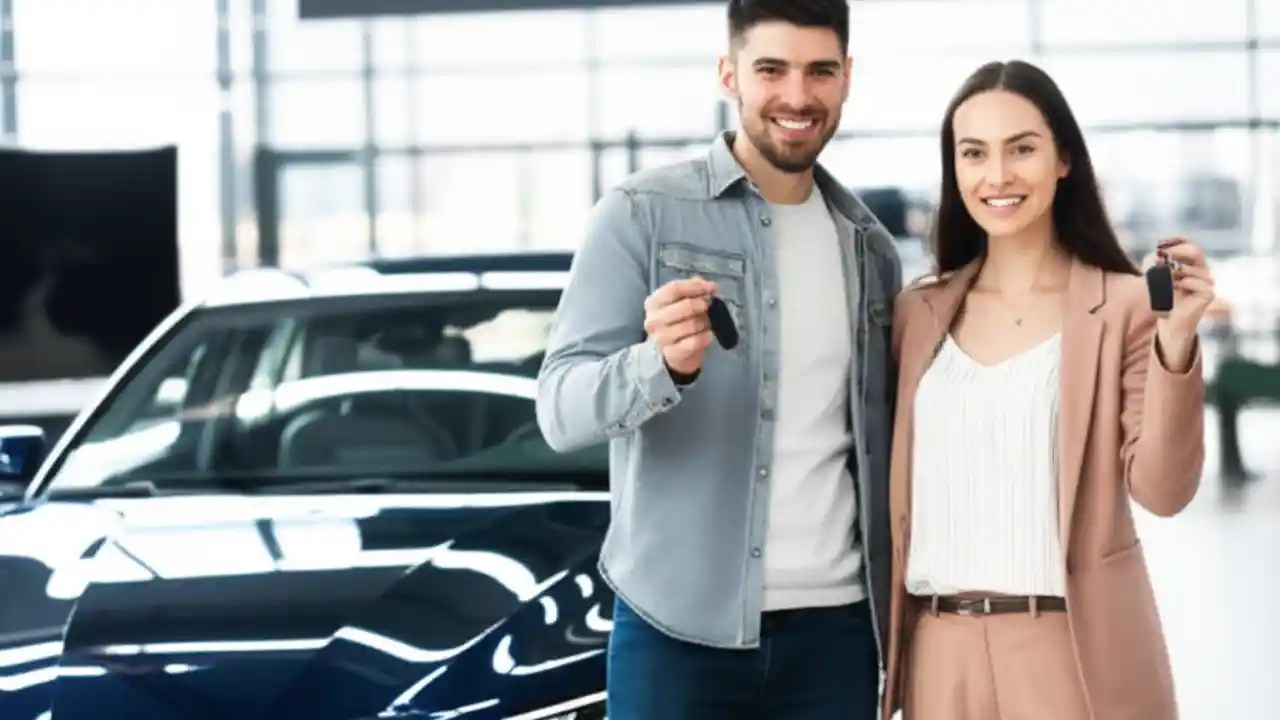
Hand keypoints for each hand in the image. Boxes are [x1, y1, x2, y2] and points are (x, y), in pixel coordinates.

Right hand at [643, 277, 717, 376]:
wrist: (674, 352)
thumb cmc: (679, 321)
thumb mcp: (681, 300)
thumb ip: (694, 288)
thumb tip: (710, 286)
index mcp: (653, 302)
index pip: (674, 289)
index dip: (696, 287)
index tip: (711, 288)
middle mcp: (653, 320)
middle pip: (685, 306)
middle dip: (702, 304)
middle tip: (708, 306)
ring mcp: (661, 338)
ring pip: (692, 324)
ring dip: (704, 322)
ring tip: (704, 322)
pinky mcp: (672, 353)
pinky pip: (695, 342)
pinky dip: (705, 337)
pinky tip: (707, 334)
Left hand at [1151, 237, 1215, 370]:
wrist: (1169, 322)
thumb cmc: (1161, 298)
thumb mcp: (1153, 277)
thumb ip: (1154, 264)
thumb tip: (1157, 255)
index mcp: (1191, 263)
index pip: (1190, 243)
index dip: (1177, 240)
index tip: (1160, 242)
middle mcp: (1202, 270)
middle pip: (1195, 251)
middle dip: (1177, 252)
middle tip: (1163, 256)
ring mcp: (1207, 282)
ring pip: (1191, 268)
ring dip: (1174, 274)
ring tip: (1166, 285)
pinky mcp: (1208, 293)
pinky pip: (1193, 282)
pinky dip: (1181, 284)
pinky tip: (1176, 292)